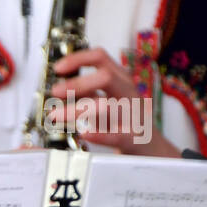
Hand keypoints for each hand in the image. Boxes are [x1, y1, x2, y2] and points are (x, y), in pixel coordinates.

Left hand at [47, 49, 179, 156]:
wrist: (151, 148)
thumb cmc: (126, 121)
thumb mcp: (106, 98)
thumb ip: (87, 91)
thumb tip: (60, 84)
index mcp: (120, 80)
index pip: (100, 58)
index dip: (78, 59)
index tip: (58, 68)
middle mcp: (127, 93)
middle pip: (105, 77)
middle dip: (77, 83)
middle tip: (55, 91)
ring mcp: (132, 115)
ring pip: (107, 106)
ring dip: (77, 109)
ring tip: (56, 116)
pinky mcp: (132, 138)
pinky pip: (117, 135)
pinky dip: (99, 134)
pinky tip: (84, 133)